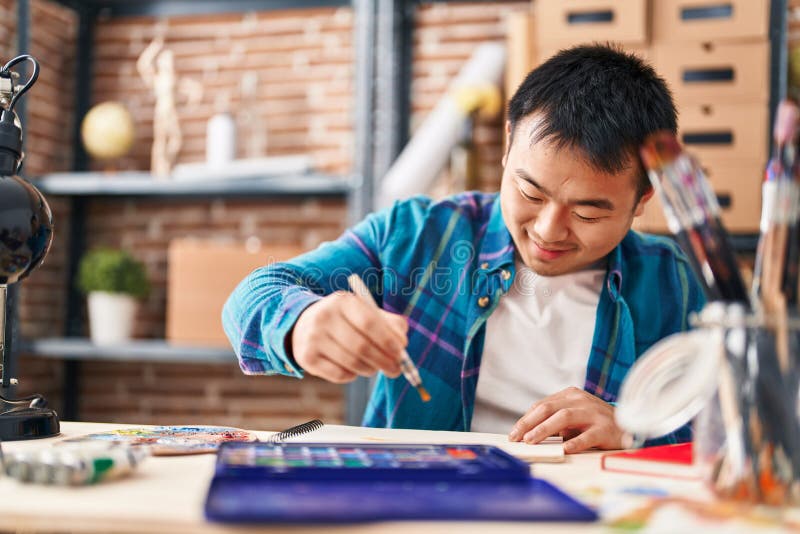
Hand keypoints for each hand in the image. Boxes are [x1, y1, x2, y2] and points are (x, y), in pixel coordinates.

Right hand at [290, 291, 405, 383]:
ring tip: (375, 368)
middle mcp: (324, 317)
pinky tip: (355, 369)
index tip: (401, 352)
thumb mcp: (365, 312)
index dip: (388, 340)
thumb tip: (402, 343)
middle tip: (396, 370)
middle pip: (361, 346)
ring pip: (352, 363)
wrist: (305, 326)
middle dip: (384, 361)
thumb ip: (389, 324)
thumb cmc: (346, 321)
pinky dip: (353, 376)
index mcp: (342, 301)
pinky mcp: (307, 358)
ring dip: (370, 369)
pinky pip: (339, 375)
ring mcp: (313, 338)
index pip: (369, 323)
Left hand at [508, 387, 626, 453]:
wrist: (629, 426)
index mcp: (571, 395)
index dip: (526, 419)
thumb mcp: (574, 416)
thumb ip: (555, 420)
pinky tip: (564, 449)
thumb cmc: (596, 422)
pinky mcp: (605, 429)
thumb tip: (528, 433)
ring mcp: (594, 413)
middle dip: (529, 423)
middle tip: (516, 438)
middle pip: (548, 409)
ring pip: (564, 418)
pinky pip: (587, 436)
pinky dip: (574, 442)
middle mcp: (581, 400)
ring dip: (544, 429)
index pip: (542, 405)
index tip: (514, 433)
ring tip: (531, 441)